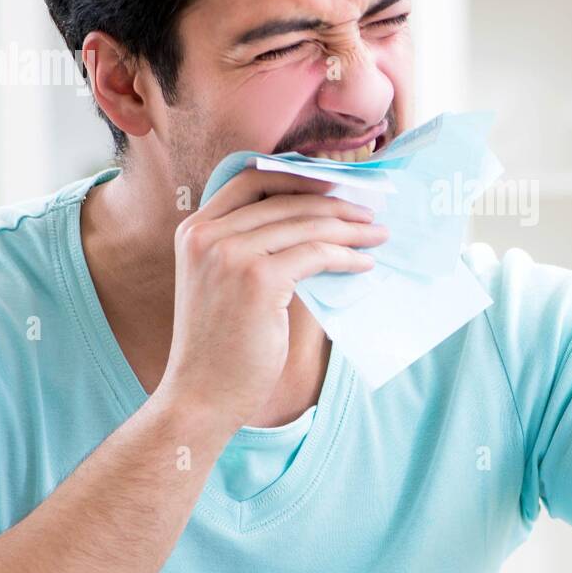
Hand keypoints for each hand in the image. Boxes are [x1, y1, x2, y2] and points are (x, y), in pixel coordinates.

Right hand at [154, 167, 388, 432]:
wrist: (201, 395)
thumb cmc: (220, 346)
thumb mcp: (223, 282)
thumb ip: (251, 248)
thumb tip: (313, 224)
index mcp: (194, 229)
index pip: (250, 180)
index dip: (296, 177)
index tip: (332, 186)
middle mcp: (207, 234)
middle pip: (285, 199)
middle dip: (334, 203)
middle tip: (368, 214)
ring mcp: (230, 254)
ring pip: (306, 224)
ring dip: (349, 229)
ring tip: (377, 236)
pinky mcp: (258, 279)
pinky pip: (317, 254)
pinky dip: (346, 255)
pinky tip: (364, 264)